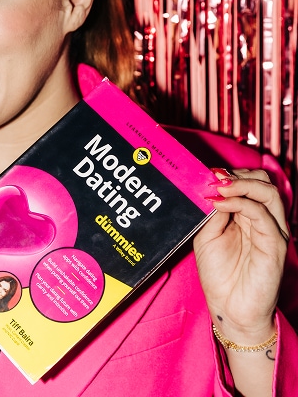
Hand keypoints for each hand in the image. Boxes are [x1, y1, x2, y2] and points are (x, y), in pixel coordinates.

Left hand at [194, 169, 288, 341]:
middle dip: (237, 174)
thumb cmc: (218, 274)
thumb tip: (211, 188)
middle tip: (212, 178)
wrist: (228, 308)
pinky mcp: (274, 244)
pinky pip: (262, 215)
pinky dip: (239, 203)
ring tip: (217, 187)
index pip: (248, 180)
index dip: (228, 173)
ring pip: (268, 192)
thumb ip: (211, 212)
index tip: (206, 172)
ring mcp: (271, 230)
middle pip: (262, 180)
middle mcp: (262, 219)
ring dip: (240, 183)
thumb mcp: (206, 235)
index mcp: (246, 214)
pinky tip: (219, 203)